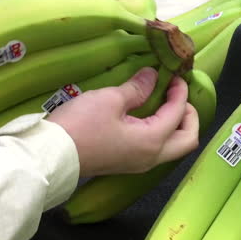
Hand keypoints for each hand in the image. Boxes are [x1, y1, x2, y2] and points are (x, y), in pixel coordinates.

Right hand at [48, 67, 198, 176]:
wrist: (51, 154)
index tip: (174, 75)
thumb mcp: (110, 99)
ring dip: (176, 125)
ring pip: (173, 147)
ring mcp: (140, 164)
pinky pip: (157, 150)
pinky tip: (149, 116)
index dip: (180, 91)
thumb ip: (137, 88)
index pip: (178, 113)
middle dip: (189, 116)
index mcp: (152, 140)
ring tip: (164, 103)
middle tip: (178, 95)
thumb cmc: (81, 125)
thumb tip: (153, 76)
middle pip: (187, 140)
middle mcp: (152, 157)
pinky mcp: (127, 164)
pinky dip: (162, 132)